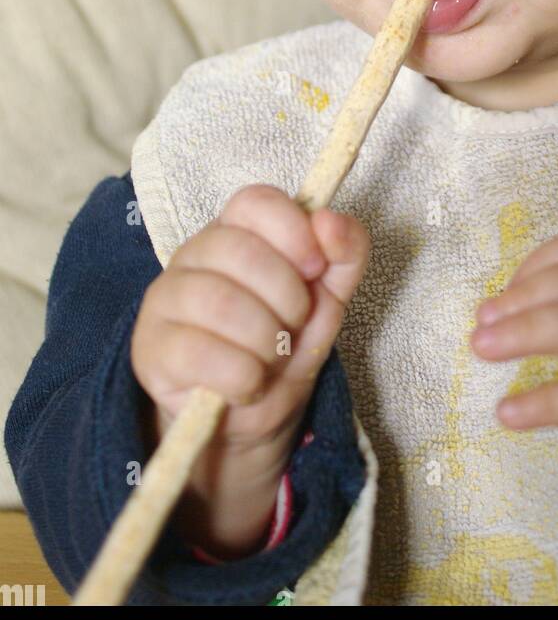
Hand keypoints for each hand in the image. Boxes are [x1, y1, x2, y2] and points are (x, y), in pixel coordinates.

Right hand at [132, 184, 369, 454]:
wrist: (243, 417)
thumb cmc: (282, 346)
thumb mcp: (328, 300)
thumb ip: (344, 254)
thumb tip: (330, 220)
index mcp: (237, 230)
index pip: (255, 201)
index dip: (293, 231)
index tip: (315, 270)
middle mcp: (194, 254)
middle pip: (240, 251)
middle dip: (287, 299)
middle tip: (292, 328)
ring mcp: (166, 298)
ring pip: (220, 303)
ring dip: (266, 342)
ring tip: (270, 360)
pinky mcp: (151, 347)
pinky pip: (200, 353)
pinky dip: (241, 378)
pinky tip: (246, 385)